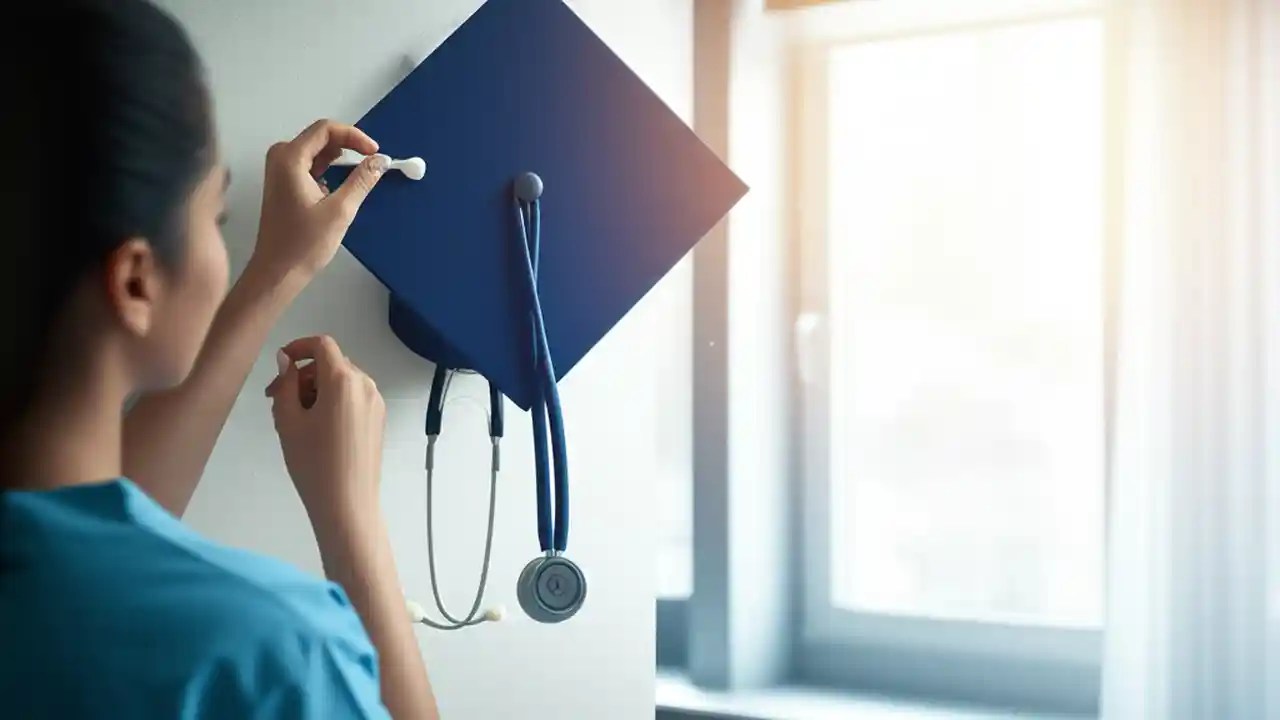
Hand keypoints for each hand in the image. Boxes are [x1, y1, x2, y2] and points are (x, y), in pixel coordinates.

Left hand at [250, 119, 388, 284]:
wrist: (278, 270)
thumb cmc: (304, 244)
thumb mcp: (340, 210)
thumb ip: (362, 180)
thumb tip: (379, 161)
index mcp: (289, 159)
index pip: (325, 129)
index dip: (354, 136)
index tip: (375, 153)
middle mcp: (280, 158)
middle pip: (320, 137)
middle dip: (349, 146)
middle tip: (372, 162)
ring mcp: (279, 170)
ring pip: (316, 151)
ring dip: (340, 159)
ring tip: (360, 175)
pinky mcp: (283, 183)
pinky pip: (310, 165)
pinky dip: (329, 170)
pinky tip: (340, 187)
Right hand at [268, 335, 385, 529]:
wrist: (347, 503)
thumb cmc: (313, 462)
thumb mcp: (288, 420)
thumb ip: (285, 383)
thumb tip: (287, 360)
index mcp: (344, 380)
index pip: (322, 345)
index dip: (298, 347)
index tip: (279, 366)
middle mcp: (366, 385)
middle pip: (331, 364)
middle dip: (303, 376)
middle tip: (277, 401)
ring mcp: (376, 403)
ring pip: (342, 382)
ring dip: (316, 390)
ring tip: (295, 420)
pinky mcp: (379, 420)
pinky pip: (353, 398)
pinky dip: (333, 402)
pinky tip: (317, 429)